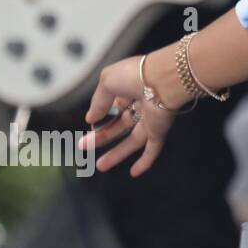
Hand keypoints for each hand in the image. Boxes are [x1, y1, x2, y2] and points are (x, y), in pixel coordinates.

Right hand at [81, 50, 186, 175]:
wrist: (164, 79)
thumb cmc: (135, 75)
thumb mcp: (107, 82)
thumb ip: (98, 102)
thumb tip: (90, 119)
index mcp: (130, 88)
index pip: (114, 105)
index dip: (101, 115)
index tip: (91, 123)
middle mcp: (141, 103)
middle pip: (120, 125)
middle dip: (102, 136)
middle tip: (83, 146)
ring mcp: (152, 118)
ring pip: (133, 140)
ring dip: (117, 153)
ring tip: (100, 166)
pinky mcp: (160, 129)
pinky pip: (153, 148)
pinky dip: (145, 161)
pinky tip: (135, 172)